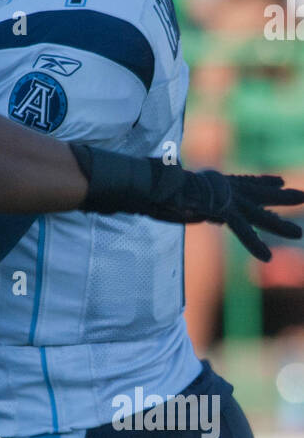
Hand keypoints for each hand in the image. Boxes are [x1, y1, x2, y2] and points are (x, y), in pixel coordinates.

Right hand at [71, 145, 303, 260]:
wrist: (149, 183)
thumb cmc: (153, 187)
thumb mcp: (174, 193)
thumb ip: (190, 201)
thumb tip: (193, 206)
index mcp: (214, 183)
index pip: (245, 182)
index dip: (263, 181)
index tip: (279, 179)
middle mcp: (223, 188)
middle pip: (259, 194)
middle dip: (282, 197)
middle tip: (302, 196)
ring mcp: (225, 199)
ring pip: (258, 214)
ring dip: (280, 225)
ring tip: (300, 234)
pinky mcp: (221, 210)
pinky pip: (242, 231)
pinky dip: (255, 244)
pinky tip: (268, 257)